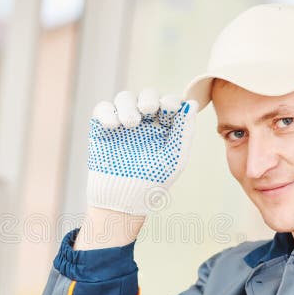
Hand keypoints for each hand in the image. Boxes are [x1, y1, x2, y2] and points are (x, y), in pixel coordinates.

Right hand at [87, 89, 197, 215]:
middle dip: (148, 98)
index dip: (170, 100)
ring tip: (129, 123)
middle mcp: (144, 122)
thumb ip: (184, 131)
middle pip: (146, 95)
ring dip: (127, 105)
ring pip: (124, 98)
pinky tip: (112, 126)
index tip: (170, 108)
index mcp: (164, 127)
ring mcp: (122, 123)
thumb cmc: (152, 182)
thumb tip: (191, 103)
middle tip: (148, 109)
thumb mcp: (174, 158)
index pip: (169, 102)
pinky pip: (102, 109)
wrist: (123, 199)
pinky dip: (107, 112)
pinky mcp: (102, 128)